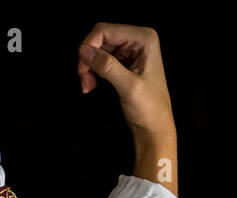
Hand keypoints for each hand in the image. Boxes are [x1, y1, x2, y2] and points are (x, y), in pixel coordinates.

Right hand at [77, 23, 174, 138]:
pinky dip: (93, 72)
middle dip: (88, 59)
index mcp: (144, 39)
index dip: (89, 47)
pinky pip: (101, 60)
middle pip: (99, 39)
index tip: (82, 67)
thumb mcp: (128, 86)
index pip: (105, 31)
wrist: (154, 126)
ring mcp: (130, 50)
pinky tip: (92, 85)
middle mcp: (138, 40)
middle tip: (84, 80)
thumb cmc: (150, 108)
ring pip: (97, 50)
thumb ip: (106, 66)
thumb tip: (85, 51)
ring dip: (88, 67)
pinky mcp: (124, 61)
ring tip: (88, 86)